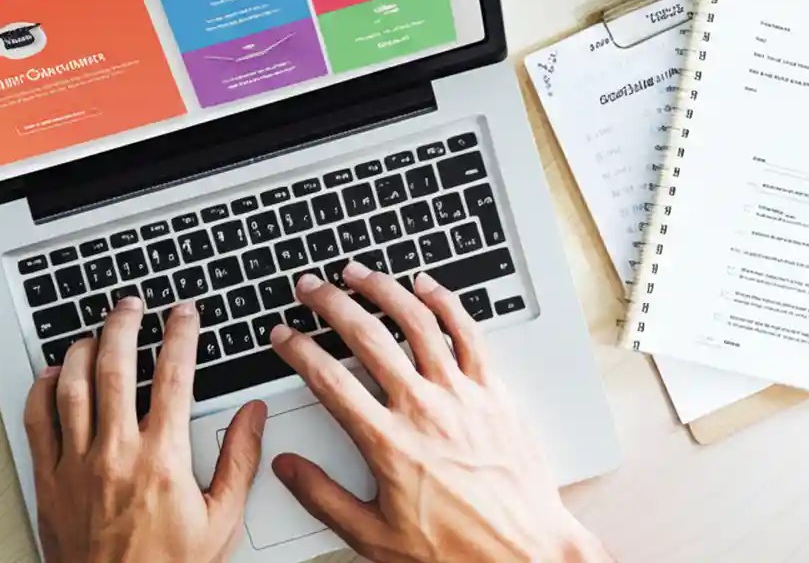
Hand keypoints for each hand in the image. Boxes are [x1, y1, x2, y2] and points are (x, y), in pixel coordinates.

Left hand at [23, 297, 266, 562]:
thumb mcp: (222, 521)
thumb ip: (239, 461)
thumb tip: (253, 415)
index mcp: (162, 458)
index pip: (173, 375)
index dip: (180, 335)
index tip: (184, 315)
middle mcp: (115, 453)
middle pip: (113, 367)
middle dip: (124, 325)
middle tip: (131, 305)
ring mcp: (75, 466)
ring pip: (71, 387)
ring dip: (82, 349)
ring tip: (94, 331)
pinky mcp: (48, 483)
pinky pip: (37, 423)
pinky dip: (42, 391)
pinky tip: (53, 375)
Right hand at [269, 263, 612, 562]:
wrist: (525, 554)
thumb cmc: (455, 551)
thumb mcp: (373, 536)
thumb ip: (322, 497)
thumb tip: (286, 466)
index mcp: (387, 441)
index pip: (328, 379)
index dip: (298, 349)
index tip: (283, 335)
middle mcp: (423, 408)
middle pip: (366, 336)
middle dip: (330, 304)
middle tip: (310, 287)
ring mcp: (461, 395)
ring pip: (416, 322)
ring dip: (382, 290)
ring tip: (358, 273)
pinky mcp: (493, 392)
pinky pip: (468, 333)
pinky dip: (444, 302)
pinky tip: (426, 285)